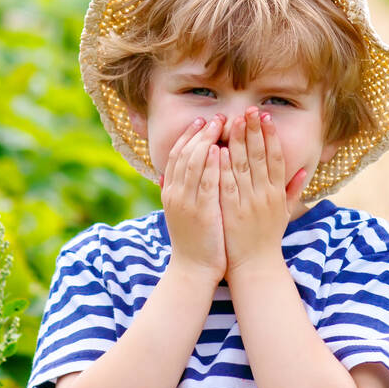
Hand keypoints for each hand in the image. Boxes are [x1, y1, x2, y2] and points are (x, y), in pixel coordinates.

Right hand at [160, 116, 225, 282]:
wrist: (193, 270)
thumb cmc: (193, 242)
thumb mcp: (180, 213)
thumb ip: (175, 193)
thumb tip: (167, 174)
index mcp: (170, 193)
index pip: (176, 156)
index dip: (188, 137)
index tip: (201, 122)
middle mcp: (174, 194)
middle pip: (185, 154)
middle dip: (200, 133)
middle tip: (215, 117)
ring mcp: (186, 203)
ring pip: (193, 163)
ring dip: (207, 141)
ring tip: (220, 124)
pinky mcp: (200, 212)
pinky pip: (205, 183)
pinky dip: (212, 164)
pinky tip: (221, 149)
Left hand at [218, 108, 308, 278]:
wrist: (256, 266)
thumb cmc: (268, 239)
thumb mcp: (285, 213)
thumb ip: (294, 191)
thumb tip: (303, 171)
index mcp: (277, 193)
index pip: (276, 158)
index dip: (270, 136)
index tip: (265, 118)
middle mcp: (265, 195)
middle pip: (259, 157)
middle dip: (253, 131)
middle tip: (248, 110)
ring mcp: (248, 203)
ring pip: (242, 166)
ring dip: (237, 142)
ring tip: (232, 121)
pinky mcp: (232, 211)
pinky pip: (227, 184)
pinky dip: (224, 166)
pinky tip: (219, 149)